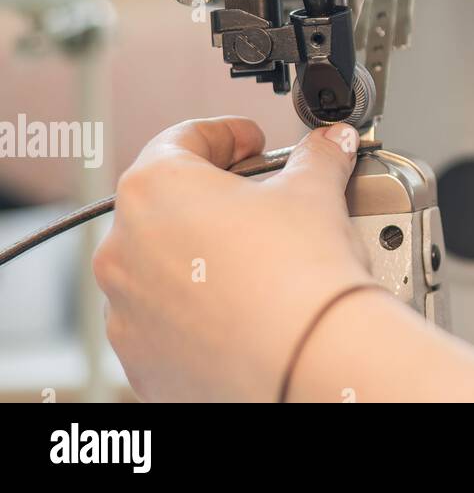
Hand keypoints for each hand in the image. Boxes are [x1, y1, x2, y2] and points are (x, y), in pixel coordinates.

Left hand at [94, 117, 372, 401]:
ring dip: (200, 252)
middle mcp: (123, 248)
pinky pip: (162, 319)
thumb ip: (318, 156)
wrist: (306, 359)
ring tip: (255, 258)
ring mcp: (125, 309)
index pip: (182, 139)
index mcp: (154, 188)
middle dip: (213, 195)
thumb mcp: (315, 190)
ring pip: (159, 264)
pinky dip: (195, 306)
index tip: (251, 143)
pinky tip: (242, 305)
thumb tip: (331, 143)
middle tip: (260, 198)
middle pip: (165, 202)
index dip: (226, 134)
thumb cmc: (299, 273)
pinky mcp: (141, 359)